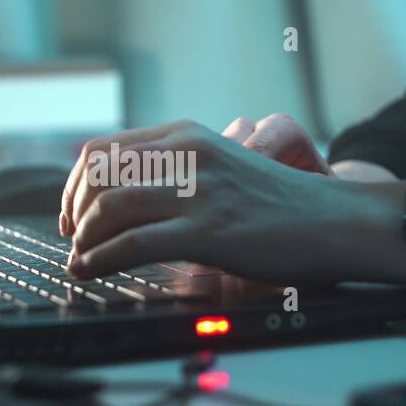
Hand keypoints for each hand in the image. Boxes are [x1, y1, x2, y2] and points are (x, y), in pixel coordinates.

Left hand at [60, 120, 405, 283]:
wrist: (334, 220)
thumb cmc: (280, 203)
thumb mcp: (222, 167)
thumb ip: (177, 172)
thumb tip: (125, 194)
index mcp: (186, 136)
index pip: (104, 150)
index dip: (74, 184)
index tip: (71, 210)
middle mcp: (188, 153)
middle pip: (98, 174)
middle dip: (73, 210)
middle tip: (72, 238)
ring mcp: (198, 190)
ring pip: (110, 206)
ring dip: (84, 237)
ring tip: (80, 258)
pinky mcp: (209, 229)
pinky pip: (135, 242)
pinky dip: (100, 259)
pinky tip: (91, 269)